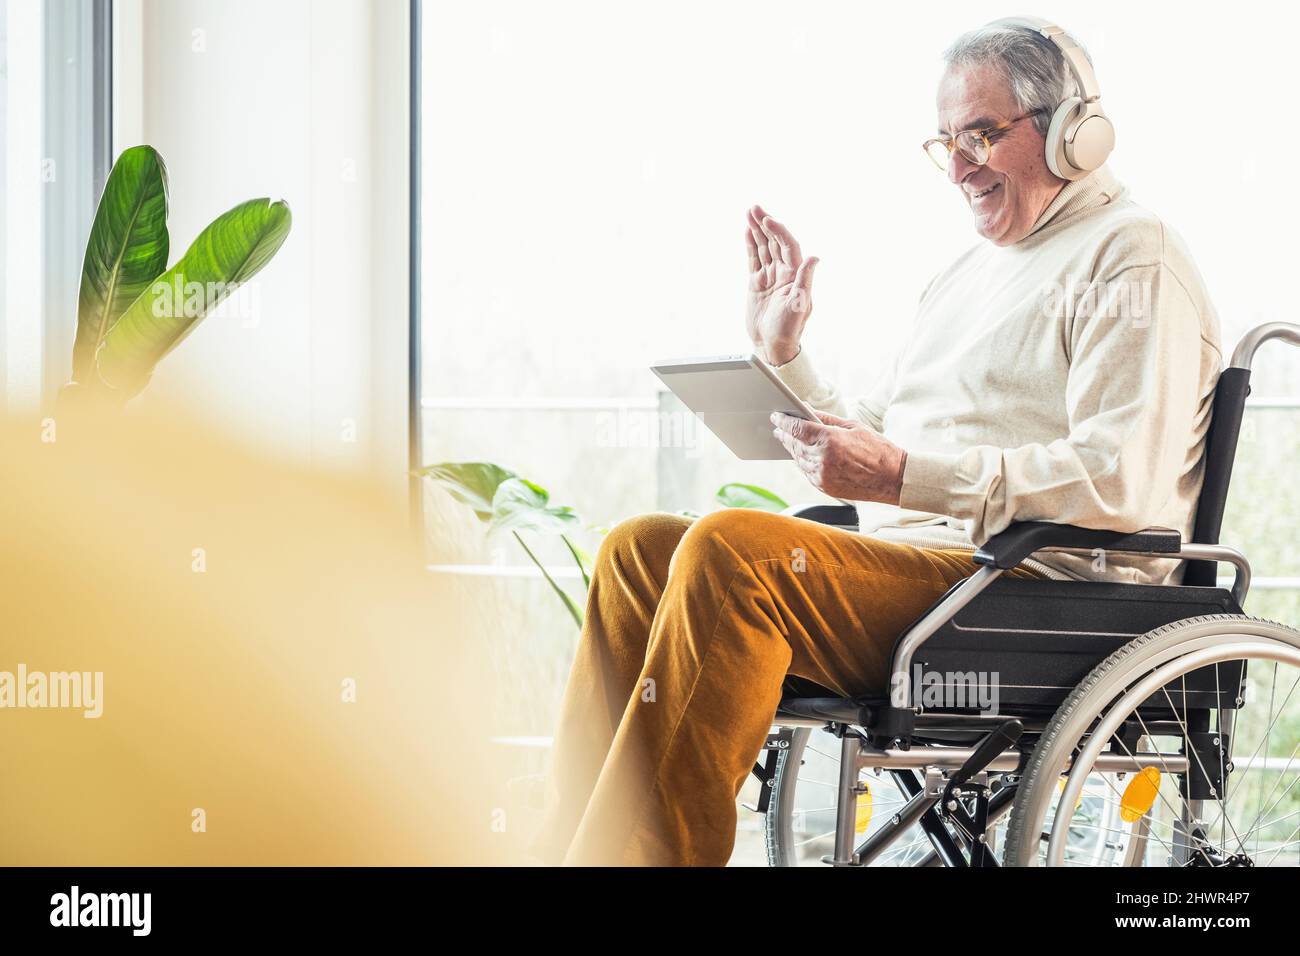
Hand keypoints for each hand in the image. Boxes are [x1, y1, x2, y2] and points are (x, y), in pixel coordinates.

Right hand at [745, 204, 818, 366]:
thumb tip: (814, 257)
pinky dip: (751, 244)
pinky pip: (754, 258)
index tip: (768, 220)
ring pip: (763, 247)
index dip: (779, 231)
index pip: (788, 246)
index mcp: (796, 275)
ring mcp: (770, 276)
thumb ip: (805, 280)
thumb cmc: (788, 329)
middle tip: (755, 207)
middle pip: (775, 241)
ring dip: (757, 229)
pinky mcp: (757, 282)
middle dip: (765, 223)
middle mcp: (784, 272)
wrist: (773, 345)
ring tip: (749, 212)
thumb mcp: (798, 305)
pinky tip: (747, 231)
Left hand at [770, 410, 907, 504]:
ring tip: (788, 440)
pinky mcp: (824, 487)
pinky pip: (806, 472)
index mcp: (830, 440)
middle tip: (778, 428)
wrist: (892, 479)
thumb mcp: (853, 426)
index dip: (783, 421)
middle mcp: (822, 459)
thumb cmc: (877, 449)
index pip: (797, 428)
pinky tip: (801, 455)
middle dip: (785, 435)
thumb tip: (806, 410)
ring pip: (798, 459)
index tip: (775, 416)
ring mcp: (822, 475)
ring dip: (792, 449)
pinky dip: (802, 462)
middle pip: (794, 444)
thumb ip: (827, 419)